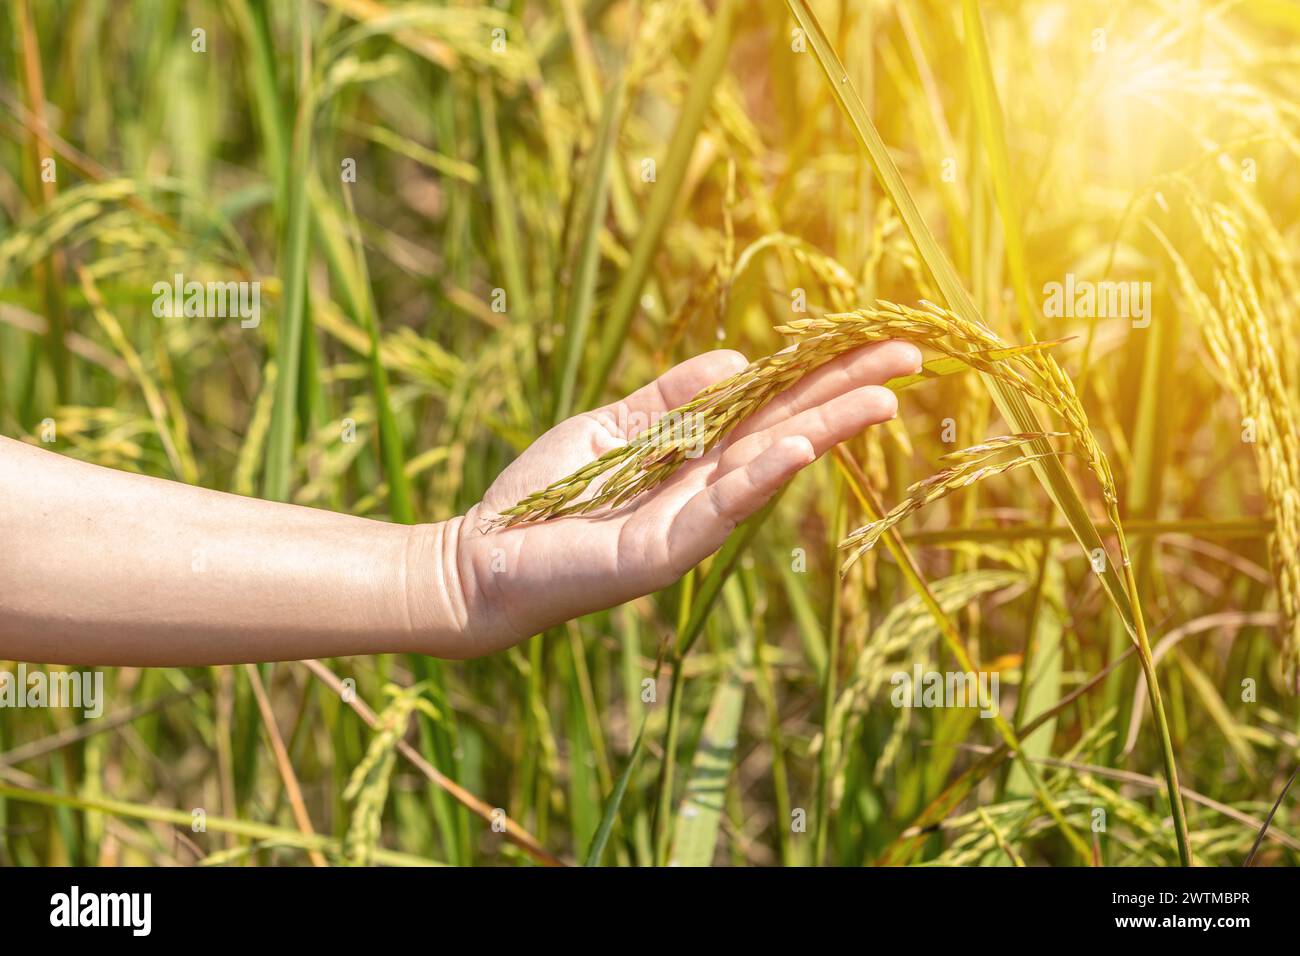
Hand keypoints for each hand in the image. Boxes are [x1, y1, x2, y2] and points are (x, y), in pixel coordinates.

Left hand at [438, 340, 921, 655]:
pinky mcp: (660, 553)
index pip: (771, 407)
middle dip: (846, 396)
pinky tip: (799, 446)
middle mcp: (704, 490)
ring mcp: (688, 524)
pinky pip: (718, 509)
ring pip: (767, 469)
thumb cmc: (543, 495)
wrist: (485, 556)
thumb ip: (670, 398)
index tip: (874, 340)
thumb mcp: (612, 427)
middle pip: (787, 432)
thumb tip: (735, 359)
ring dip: (824, 433)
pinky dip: (759, 478)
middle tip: (911, 360)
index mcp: (694, 457)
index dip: (820, 374)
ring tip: (879, 401)